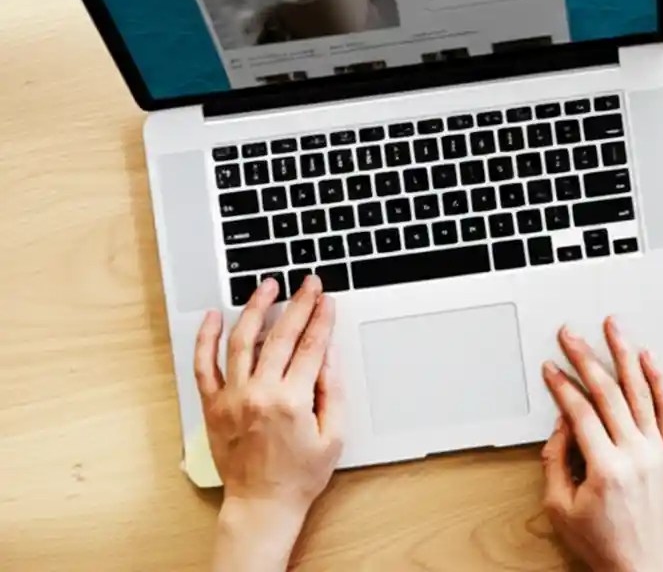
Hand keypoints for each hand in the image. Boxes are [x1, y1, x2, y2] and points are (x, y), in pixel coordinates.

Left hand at [193, 276, 345, 571]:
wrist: (262, 503)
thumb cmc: (300, 475)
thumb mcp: (333, 434)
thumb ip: (332, 390)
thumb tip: (328, 353)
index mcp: (293, 401)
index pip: (311, 347)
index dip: (322, 319)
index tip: (327, 300)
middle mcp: (260, 394)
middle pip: (281, 336)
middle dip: (298, 304)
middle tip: (307, 284)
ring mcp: (233, 398)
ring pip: (242, 341)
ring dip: (256, 309)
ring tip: (267, 287)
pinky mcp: (213, 406)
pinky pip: (205, 365)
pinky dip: (207, 338)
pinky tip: (215, 317)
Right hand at [541, 319, 662, 571]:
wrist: (642, 564)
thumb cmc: (601, 541)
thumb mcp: (560, 507)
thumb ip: (556, 461)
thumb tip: (560, 424)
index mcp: (605, 468)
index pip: (580, 413)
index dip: (562, 386)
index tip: (550, 367)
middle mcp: (635, 454)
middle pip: (608, 393)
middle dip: (586, 358)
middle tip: (571, 335)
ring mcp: (656, 451)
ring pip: (641, 391)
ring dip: (625, 354)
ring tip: (614, 328)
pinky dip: (660, 379)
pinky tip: (649, 358)